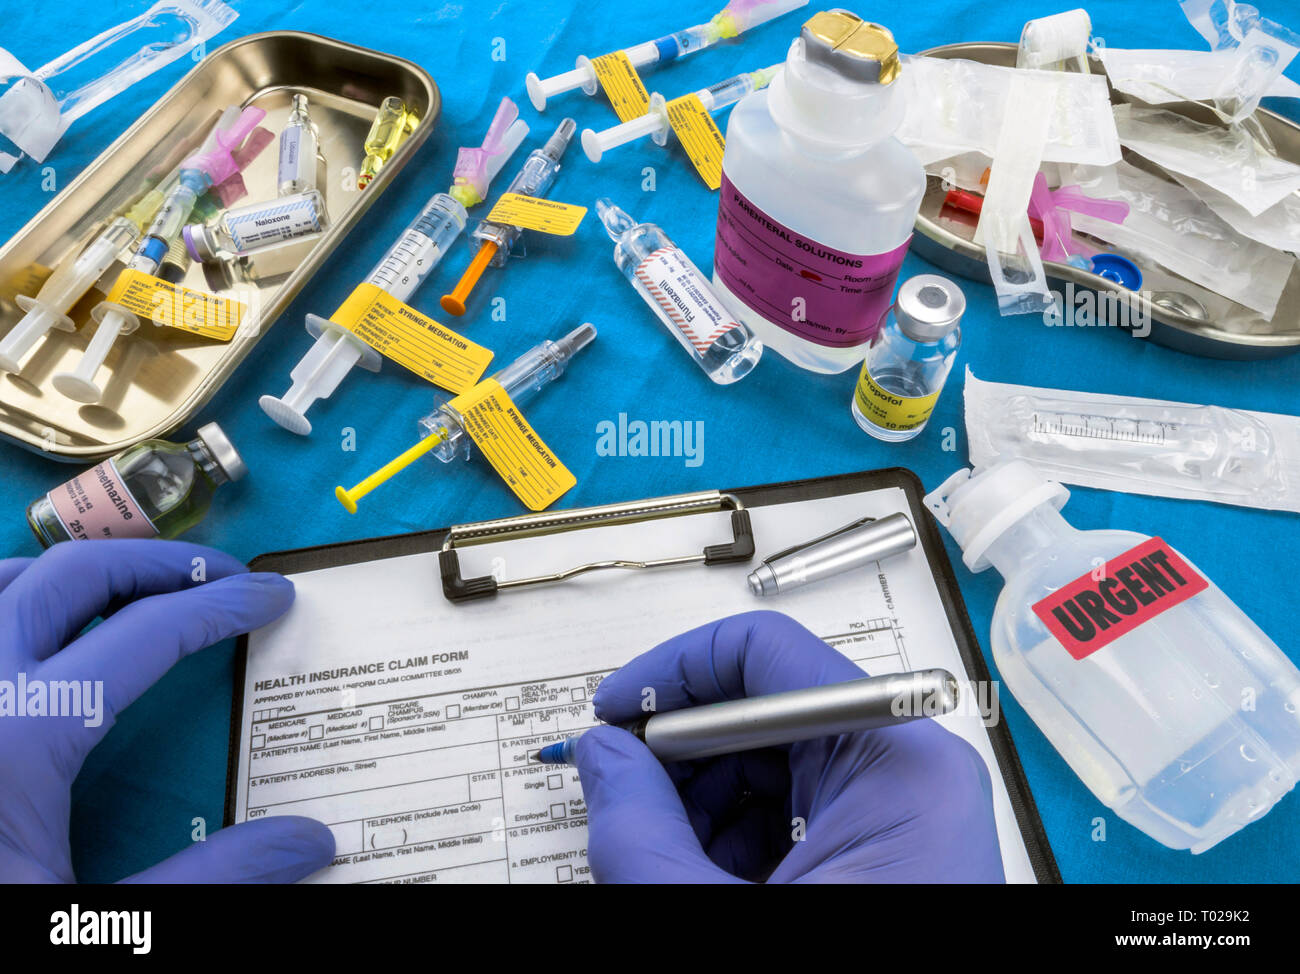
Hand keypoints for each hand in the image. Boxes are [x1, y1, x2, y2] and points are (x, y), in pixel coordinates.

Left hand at [0, 541, 334, 882]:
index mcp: (24, 733)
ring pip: (3, 577)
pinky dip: (12, 595)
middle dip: (160, 563)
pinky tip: (40, 629)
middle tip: (220, 578)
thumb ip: (212, 879)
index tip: (271, 599)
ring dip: (80, 570)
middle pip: (76, 573)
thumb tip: (310, 843)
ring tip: (137, 589)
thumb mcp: (97, 927)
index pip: (149, 633)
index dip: (222, 608)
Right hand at [573, 610, 1004, 882]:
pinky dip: (729, 840)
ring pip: (770, 765)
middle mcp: (908, 771)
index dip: (676, 670)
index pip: (769, 653)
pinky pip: (788, 813)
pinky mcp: (883, 852)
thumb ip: (637, 825)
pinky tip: (699, 879)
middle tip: (618, 794)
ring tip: (658, 857)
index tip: (614, 710)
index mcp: (895, 762)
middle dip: (679, 753)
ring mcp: (899, 813)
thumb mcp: (707, 916)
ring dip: (697, 803)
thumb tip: (600, 753)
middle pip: (766, 709)